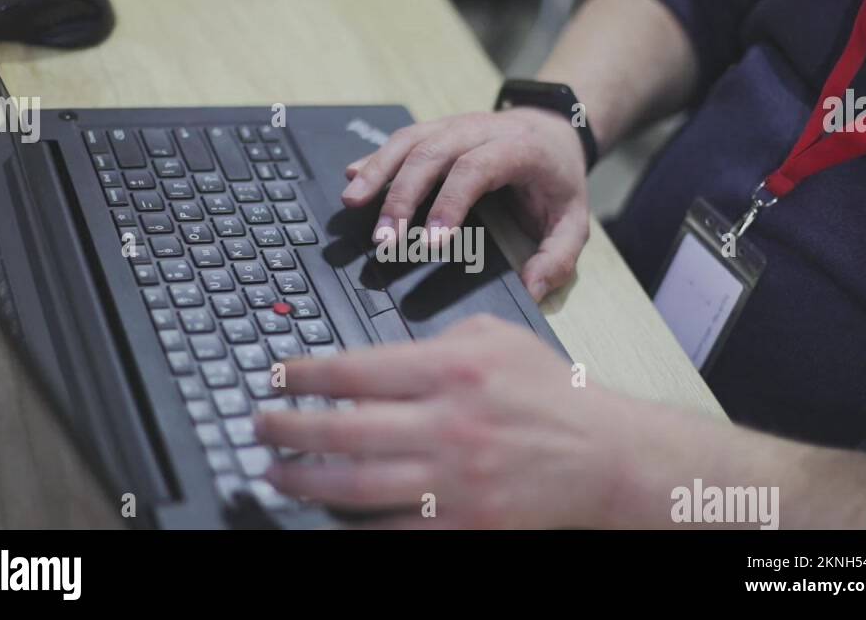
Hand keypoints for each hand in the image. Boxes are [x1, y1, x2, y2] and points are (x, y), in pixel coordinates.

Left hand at [254, 315, 626, 528]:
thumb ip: (438, 337)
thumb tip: (379, 355)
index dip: (302, 374)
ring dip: (303, 480)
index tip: (278, 377)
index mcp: (453, 369)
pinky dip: (351, 523)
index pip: (354, 369)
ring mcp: (454, 479)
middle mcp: (448, 423)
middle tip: (260, 426)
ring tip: (276, 473)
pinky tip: (327, 513)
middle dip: (286, 428)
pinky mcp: (465, 522)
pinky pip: (390, 528)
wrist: (605, 457)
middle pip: (341, 429)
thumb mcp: (499, 339)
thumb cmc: (553, 395)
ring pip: (354, 484)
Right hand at [341, 108, 590, 300]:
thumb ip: (558, 256)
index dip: (448, 203)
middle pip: (432, 154)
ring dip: (378, 173)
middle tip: (384, 241)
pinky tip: (354, 179)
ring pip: (410, 141)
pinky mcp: (437, 130)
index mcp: (519, 149)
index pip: (475, 169)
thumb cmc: (558, 178)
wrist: (554, 131)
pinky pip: (402, 140)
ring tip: (352, 203)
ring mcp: (455, 126)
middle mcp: (481, 130)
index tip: (430, 243)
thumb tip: (532, 289)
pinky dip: (376, 159)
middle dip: (402, 197)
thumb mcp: (576, 219)